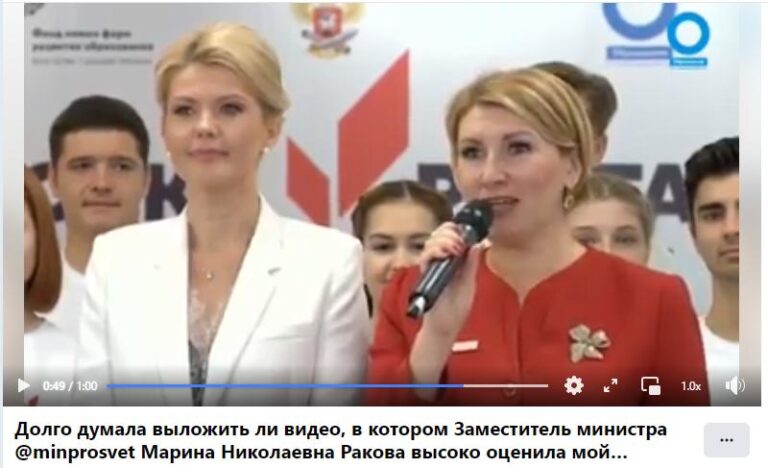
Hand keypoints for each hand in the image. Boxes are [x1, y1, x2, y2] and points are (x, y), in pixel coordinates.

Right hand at [417, 222, 481, 338]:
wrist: (445, 326)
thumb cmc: (456, 308)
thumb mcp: (469, 283)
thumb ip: (472, 264)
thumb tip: (479, 244)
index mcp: (452, 260)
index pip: (449, 234)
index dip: (455, 228)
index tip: (466, 232)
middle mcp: (439, 260)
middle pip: (439, 233)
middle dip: (450, 232)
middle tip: (460, 242)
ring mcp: (431, 266)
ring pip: (431, 241)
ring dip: (444, 239)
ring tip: (455, 249)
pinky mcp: (425, 274)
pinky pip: (425, 256)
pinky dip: (435, 250)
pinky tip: (446, 254)